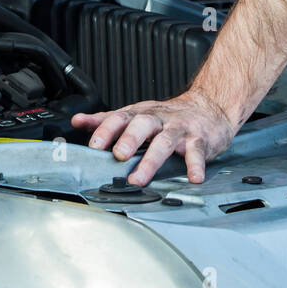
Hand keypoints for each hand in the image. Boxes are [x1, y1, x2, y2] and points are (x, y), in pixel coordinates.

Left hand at [71, 88, 235, 185]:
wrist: (208, 108)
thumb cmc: (168, 117)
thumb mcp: (137, 114)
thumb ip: (107, 120)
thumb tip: (78, 121)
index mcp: (141, 114)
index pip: (121, 117)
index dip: (106, 129)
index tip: (94, 145)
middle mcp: (159, 120)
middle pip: (143, 124)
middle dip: (129, 139)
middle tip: (118, 156)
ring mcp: (179, 129)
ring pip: (165, 141)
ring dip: (152, 161)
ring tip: (139, 179)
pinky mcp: (199, 140)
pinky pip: (197, 152)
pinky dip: (195, 165)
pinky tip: (193, 177)